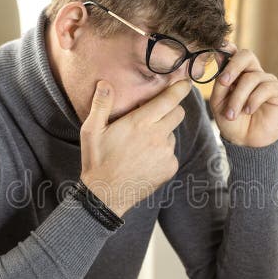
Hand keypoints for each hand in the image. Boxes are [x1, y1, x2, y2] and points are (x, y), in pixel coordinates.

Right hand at [79, 79, 190, 216]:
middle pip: (178, 113)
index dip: (180, 89)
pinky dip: (162, 153)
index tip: (186, 83)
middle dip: (170, 110)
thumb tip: (105, 83)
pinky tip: (144, 160)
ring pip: (172, 134)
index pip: (170, 99)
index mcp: (140, 123)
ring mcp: (166, 153)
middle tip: (154, 116)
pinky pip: (171, 153)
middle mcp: (158, 136)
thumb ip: (101, 104)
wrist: (106, 195)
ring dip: (162, 134)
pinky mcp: (170, 168)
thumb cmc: (97, 160)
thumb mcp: (91, 130)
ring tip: (141, 145)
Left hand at [209, 45, 277, 146]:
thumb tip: (221, 61)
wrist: (245, 141)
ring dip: (239, 97)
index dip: (227, 49)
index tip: (218, 50)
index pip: (234, 53)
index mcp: (237, 73)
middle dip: (233, 67)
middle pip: (246, 55)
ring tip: (232, 114)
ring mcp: (267, 81)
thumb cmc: (232, 121)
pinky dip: (254, 99)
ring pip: (252, 78)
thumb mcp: (218, 102)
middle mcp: (253, 74)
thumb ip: (220, 83)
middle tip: (224, 83)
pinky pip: (267, 87)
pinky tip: (248, 110)